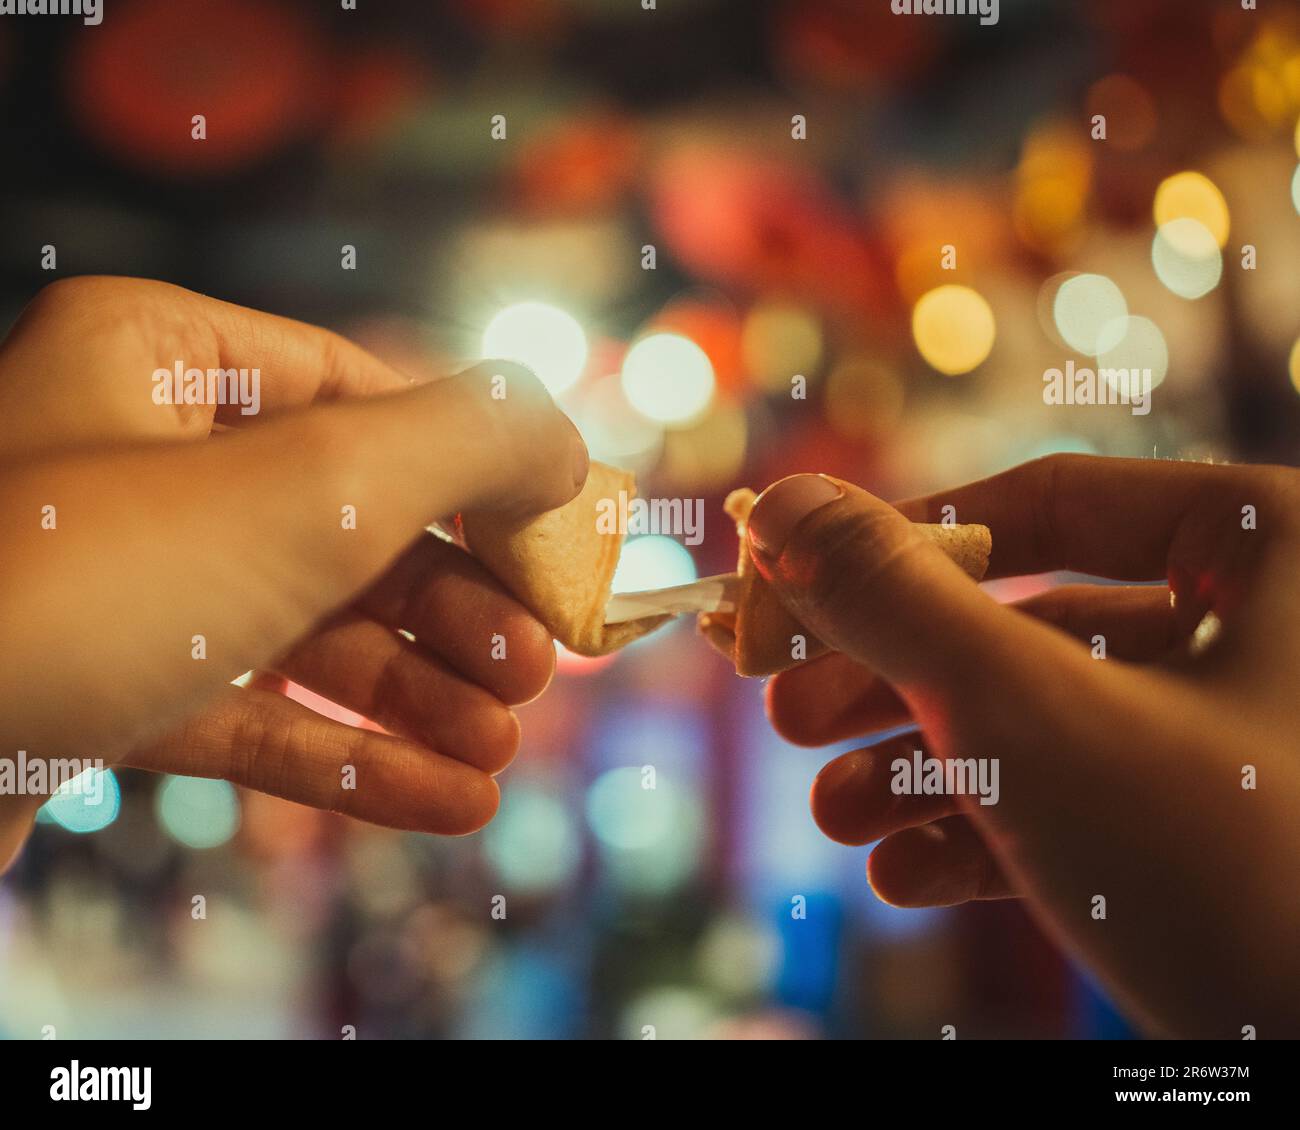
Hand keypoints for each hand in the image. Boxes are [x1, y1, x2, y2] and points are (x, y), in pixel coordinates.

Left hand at [0, 277, 587, 867]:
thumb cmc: (79, 585)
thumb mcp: (309, 487)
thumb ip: (460, 444)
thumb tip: (562, 439)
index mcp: (162, 360)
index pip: (369, 396)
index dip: (480, 471)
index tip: (560, 536)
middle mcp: (138, 464)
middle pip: (350, 528)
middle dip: (453, 612)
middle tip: (536, 670)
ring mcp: (120, 588)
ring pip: (308, 635)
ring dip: (417, 698)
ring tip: (498, 751)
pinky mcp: (104, 695)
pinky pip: (253, 716)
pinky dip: (353, 758)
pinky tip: (448, 801)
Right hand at [748, 455, 1299, 1036]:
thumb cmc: (1231, 871)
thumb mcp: (1032, 713)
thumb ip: (895, 598)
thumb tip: (779, 502)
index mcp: (1263, 547)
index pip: (1045, 502)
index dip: (897, 541)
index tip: (796, 586)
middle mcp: (1260, 632)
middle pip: (1024, 621)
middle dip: (889, 680)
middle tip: (786, 714)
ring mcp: (1239, 743)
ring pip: (1041, 723)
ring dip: (917, 771)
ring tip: (835, 814)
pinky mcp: (1216, 840)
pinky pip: (1083, 807)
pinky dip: (984, 835)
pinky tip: (904, 874)